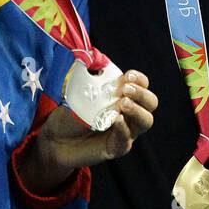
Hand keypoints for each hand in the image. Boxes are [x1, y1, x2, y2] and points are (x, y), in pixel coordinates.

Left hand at [20, 70, 156, 192]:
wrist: (57, 138)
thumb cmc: (72, 113)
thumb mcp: (82, 92)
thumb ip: (93, 79)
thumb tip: (98, 60)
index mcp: (124, 96)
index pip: (142, 85)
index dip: (139, 80)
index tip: (128, 75)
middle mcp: (130, 114)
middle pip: (151, 103)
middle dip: (141, 94)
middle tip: (126, 90)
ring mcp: (126, 131)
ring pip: (145, 121)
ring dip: (137, 110)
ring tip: (123, 104)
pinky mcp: (117, 148)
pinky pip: (126, 139)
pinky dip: (123, 128)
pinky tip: (116, 120)